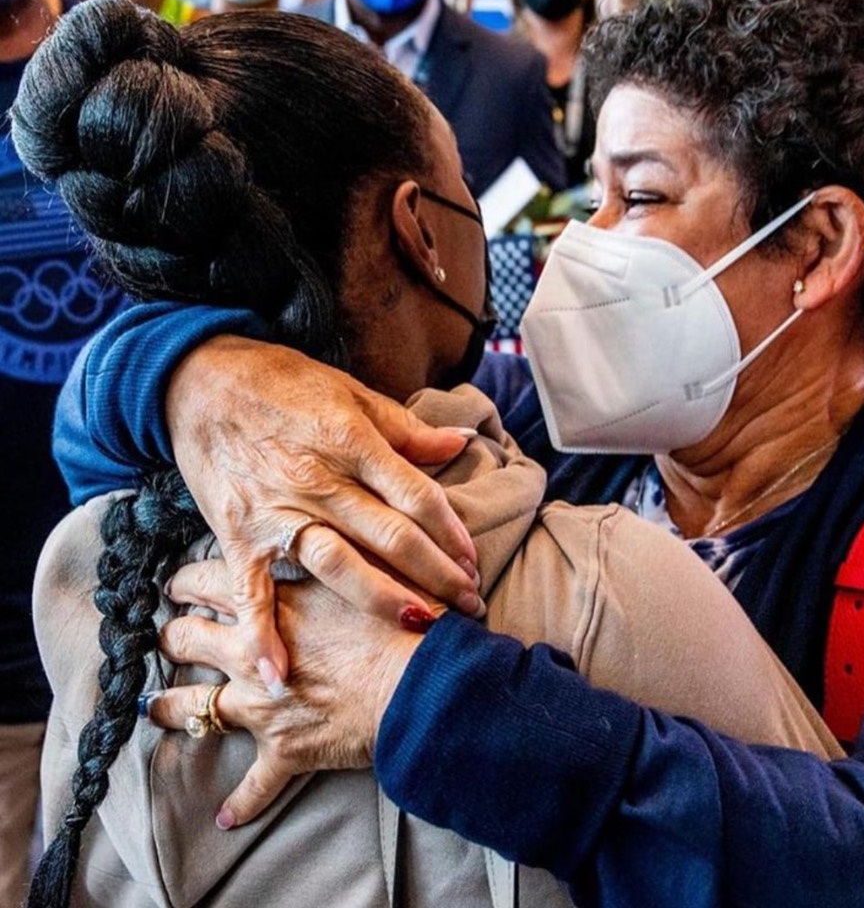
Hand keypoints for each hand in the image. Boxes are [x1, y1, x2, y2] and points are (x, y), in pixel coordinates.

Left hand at [146, 560, 423, 826]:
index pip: (209, 579)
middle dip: (174, 634)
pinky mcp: (285, 750)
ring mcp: (262, 704)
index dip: (189, 578)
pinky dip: (242, 801)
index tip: (182, 580)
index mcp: (274, 602)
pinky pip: (255, 784)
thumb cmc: (408, 621)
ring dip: (170, 706)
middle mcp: (253, 651)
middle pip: (187, 636)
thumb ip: (344, 549)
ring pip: (193, 704)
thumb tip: (341, 524)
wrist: (425, 683)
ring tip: (155, 707)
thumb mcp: (372, 565)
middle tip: (172, 633)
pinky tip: (228, 815)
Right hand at [163, 336, 479, 695]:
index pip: (416, 496)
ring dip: (383, 600)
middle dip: (436, 576)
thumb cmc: (282, 383)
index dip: (451, 533)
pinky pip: (251, 592)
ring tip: (421, 628)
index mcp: (351, 443)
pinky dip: (261, 635)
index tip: (474, 562)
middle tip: (469, 606)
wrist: (196, 380)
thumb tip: (461, 442)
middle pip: (390, 538)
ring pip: (338, 565)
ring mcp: (276, 511)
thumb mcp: (352, 394)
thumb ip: (405, 429)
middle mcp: (317, 481)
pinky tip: (280, 676)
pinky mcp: (237, 534)